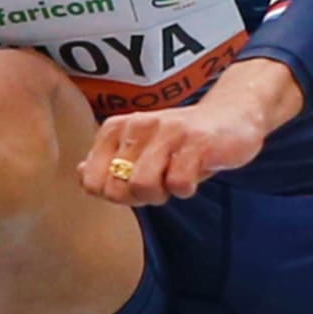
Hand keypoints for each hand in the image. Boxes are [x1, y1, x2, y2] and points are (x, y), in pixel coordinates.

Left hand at [82, 95, 269, 206]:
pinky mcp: (197, 141)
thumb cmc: (180, 141)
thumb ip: (108, 161)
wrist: (232, 115)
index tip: (134, 184)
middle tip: (159, 183)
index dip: (113, 195)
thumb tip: (80, 175)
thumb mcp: (140, 148)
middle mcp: (137, 124)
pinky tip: (196, 172)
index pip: (92, 181)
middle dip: (138, 198)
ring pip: (143, 186)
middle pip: (117, 189)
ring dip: (162, 194)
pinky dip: (187, 189)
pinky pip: (179, 185)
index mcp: (116, 128)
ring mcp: (167, 131)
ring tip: (176, 177)